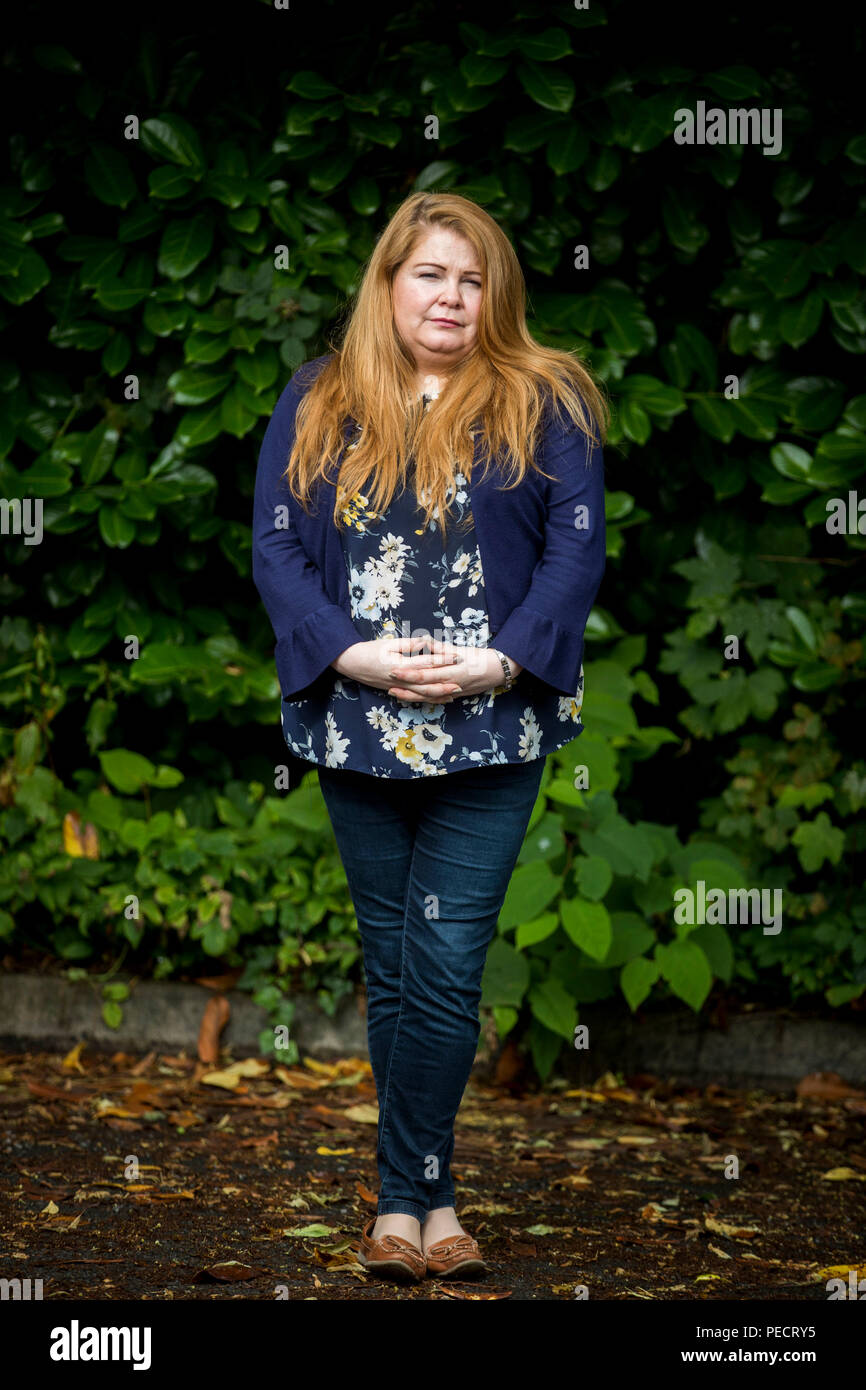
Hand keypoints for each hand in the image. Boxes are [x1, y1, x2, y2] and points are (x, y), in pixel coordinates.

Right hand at [331, 636, 463, 700]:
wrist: (351, 663)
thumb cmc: (369, 650)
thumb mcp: (389, 644)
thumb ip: (409, 644)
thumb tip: (426, 642)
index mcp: (399, 665)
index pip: (425, 662)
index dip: (443, 660)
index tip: (458, 656)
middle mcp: (400, 680)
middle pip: (427, 683)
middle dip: (445, 682)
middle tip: (463, 680)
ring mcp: (398, 688)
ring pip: (422, 694)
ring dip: (439, 694)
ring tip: (455, 692)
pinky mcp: (396, 691)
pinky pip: (415, 697)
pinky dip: (428, 699)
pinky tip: (439, 699)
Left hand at [385, 638, 518, 702]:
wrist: (497, 670)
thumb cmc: (478, 657)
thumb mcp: (459, 649)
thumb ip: (440, 648)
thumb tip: (424, 640)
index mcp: (450, 670)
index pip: (425, 673)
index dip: (409, 673)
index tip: (394, 670)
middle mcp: (449, 684)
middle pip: (422, 688)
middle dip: (405, 687)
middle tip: (388, 683)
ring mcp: (451, 692)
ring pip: (427, 697)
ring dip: (410, 696)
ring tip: (394, 693)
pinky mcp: (454, 696)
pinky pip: (436, 700)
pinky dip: (423, 700)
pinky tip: (410, 699)